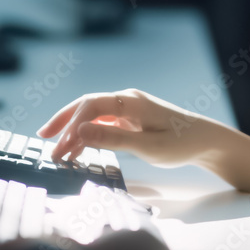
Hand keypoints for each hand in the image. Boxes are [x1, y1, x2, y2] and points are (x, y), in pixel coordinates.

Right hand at [37, 88, 211, 167]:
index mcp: (130, 101)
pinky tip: (78, 148)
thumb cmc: (180, 143)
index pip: (91, 105)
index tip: (60, 146)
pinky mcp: (131, 118)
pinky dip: (89, 134)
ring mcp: (129, 108)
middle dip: (65, 122)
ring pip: (93, 115)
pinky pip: (103, 122)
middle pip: (87, 105)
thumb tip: (79, 131)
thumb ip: (112, 139)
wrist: (205, 140)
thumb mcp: (147, 146)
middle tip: (43, 140)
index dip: (72, 125)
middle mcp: (127, 100)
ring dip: (75, 130)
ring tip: (57, 150)